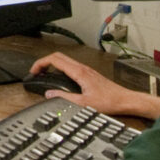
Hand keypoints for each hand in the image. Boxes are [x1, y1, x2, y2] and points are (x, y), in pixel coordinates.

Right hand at [31, 53, 159, 120]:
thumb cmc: (109, 101)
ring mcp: (86, 70)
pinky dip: (60, 69)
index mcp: (79, 72)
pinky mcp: (89, 75)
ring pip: (64, 60)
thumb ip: (64, 98)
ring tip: (44, 75)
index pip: (55, 60)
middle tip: (36, 72)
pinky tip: (59, 79)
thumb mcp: (84, 103)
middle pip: (58, 56)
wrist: (126, 100)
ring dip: (52, 65)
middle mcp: (82, 68)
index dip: (41, 63)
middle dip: (44, 62)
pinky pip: (70, 66)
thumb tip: (49, 94)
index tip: (33, 71)